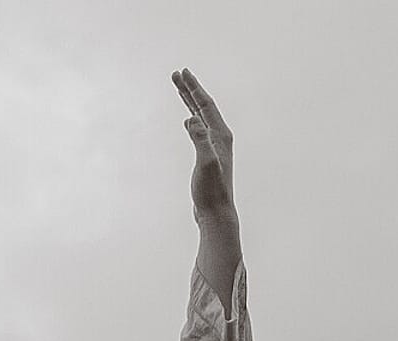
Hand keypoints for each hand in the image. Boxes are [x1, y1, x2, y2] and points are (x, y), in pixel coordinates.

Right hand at [171, 68, 236, 223]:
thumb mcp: (205, 163)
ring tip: (179, 88)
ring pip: (201, 117)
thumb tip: (191, 119)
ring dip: (190, 102)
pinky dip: (192, 120)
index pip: (206, 105)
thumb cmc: (211, 191)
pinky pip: (199, 130)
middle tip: (177, 73)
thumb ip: (200, 140)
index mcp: (220, 135)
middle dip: (190, 89)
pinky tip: (187, 120)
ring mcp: (214, 147)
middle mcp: (220, 138)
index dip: (194, 87)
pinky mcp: (208, 156)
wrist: (216, 212)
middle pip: (204, 107)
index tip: (182, 72)